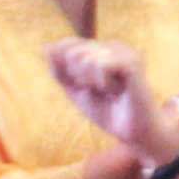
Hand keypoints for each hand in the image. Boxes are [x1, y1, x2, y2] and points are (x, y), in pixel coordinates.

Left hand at [45, 38, 160, 149]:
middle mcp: (112, 46)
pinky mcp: (132, 61)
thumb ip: (59, 70)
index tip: (85, 88)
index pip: (67, 46)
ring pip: (85, 58)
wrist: (132, 133)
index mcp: (100, 50)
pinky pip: (100, 64)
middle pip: (73, 53)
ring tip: (111, 92)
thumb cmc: (107, 111)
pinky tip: (117, 90)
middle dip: (79, 78)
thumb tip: (46, 47)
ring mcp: (123, 51)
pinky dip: (103, 83)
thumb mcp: (74, 90)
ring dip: (92, 83)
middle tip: (101, 92)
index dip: (67, 71)